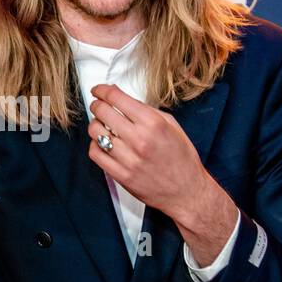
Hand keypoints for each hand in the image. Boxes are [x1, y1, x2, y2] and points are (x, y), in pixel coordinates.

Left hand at [86, 84, 238, 262]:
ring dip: (95, 125)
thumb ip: (146, 110)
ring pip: (95, 133)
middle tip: (98, 105)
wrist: (187, 191)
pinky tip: (102, 144)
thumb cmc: (182, 158)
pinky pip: (96, 154)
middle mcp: (139, 139)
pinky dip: (95, 145)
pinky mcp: (121, 175)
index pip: (117, 98)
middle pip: (102, 113)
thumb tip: (122, 98)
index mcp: (153, 123)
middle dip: (97, 105)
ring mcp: (128, 159)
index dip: (103, 90)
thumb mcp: (171, 125)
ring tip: (101, 126)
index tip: (99, 90)